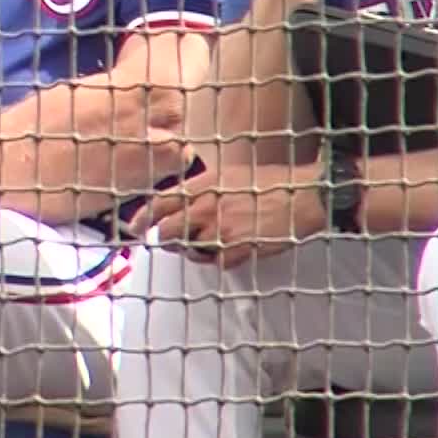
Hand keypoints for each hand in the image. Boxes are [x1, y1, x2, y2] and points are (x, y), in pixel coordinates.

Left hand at [129, 163, 323, 267]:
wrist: (303, 196)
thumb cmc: (267, 182)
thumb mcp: (228, 175)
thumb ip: (199, 189)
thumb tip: (177, 202)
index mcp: (202, 185)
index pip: (159, 204)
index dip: (142, 219)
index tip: (133, 228)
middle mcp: (206, 207)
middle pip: (166, 233)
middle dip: (167, 240)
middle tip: (175, 241)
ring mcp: (220, 230)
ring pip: (188, 251)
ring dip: (194, 250)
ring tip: (213, 241)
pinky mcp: (236, 250)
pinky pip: (214, 262)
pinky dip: (218, 259)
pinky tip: (232, 248)